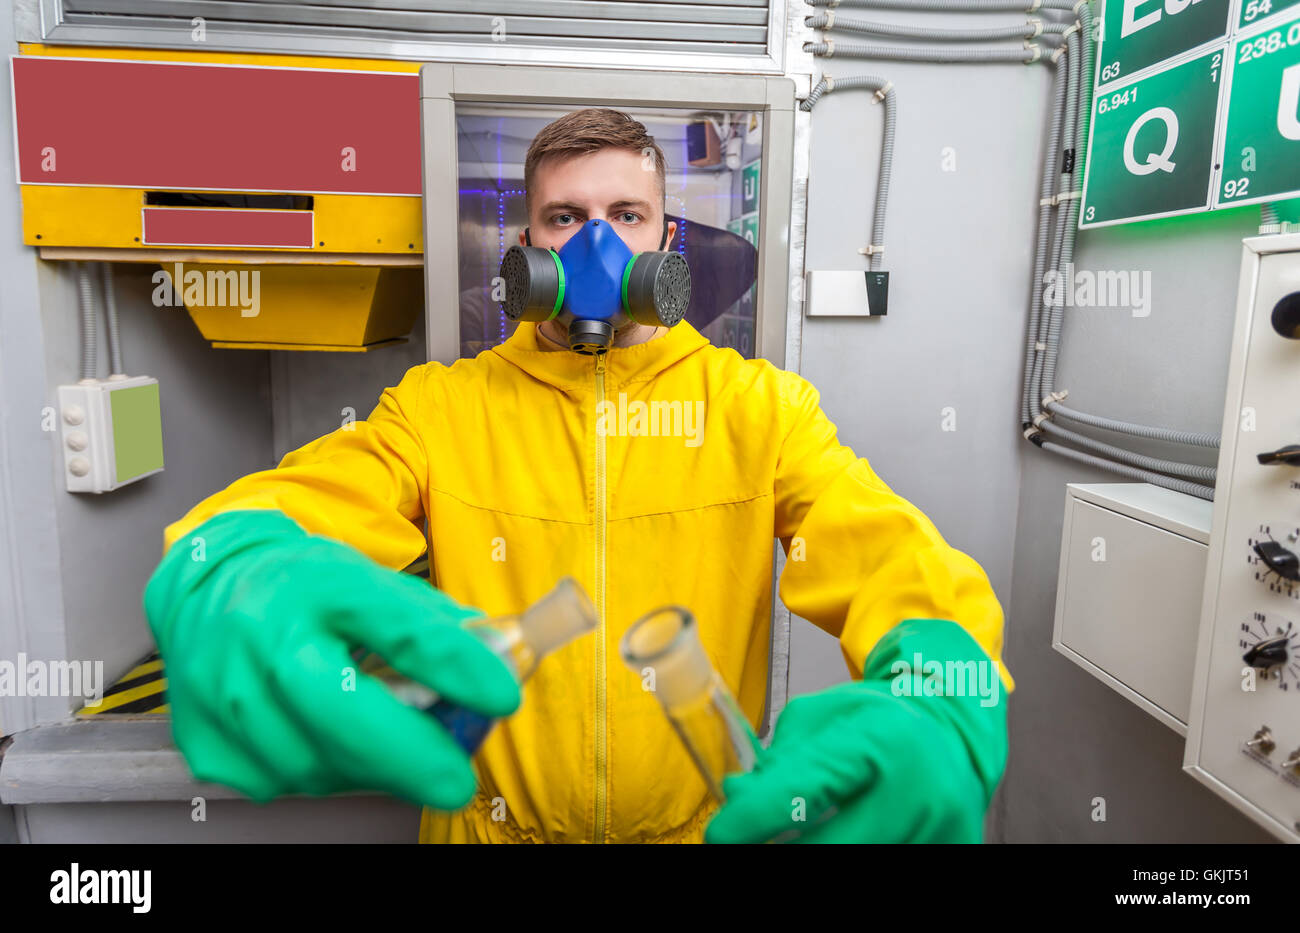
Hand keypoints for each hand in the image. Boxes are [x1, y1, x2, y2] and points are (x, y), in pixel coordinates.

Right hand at [143, 509, 520, 809]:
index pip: (397, 626)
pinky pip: (286, 781)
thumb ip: (432, 625)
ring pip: (319, 764)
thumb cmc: (305, 590)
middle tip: (456, 781)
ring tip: (391, 748)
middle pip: (344, 712)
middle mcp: (264, 634)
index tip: (503, 695)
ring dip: (372, 769)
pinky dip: (326, 772)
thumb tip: (499, 667)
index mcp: (320, 583)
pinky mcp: (207, 744)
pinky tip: (333, 745)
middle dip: (411, 756)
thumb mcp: (369, 581)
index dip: (453, 664)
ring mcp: (226, 694)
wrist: (207, 592)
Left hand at [704, 619, 1006, 842]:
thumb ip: (778, 760)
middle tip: (748, 842)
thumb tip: (736, 801)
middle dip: (776, 851)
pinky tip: (837, 837)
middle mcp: (919, 792)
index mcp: (882, 740)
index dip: (750, 820)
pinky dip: (847, 855)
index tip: (720, 834)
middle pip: (827, 850)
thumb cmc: (880, 721)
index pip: (803, 792)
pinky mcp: (953, 853)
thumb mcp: (825, 717)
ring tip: (796, 833)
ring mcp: (940, 833)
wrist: (955, 733)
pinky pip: (880, 866)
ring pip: (850, 865)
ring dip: (808, 851)